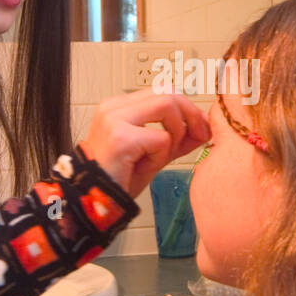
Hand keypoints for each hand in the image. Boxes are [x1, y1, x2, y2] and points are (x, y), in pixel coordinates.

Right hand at [79, 88, 209, 198]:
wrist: (92, 203)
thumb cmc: (116, 180)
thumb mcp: (152, 154)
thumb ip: (176, 139)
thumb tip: (203, 128)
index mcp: (117, 107)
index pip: (161, 92)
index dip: (186, 108)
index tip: (200, 127)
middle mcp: (113, 108)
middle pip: (167, 93)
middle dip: (190, 114)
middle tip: (199, 135)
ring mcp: (114, 119)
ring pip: (166, 105)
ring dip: (176, 132)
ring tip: (162, 155)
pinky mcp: (120, 138)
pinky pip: (161, 138)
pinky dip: (161, 155)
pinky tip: (145, 166)